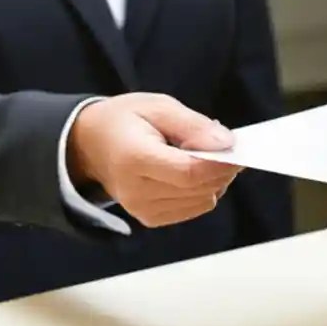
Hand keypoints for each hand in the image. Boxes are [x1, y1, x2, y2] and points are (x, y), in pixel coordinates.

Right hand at [66, 93, 242, 227]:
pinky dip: (203, 190)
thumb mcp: (159, 107)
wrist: (89, 145)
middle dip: (223, 169)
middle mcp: (136, 191)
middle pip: (198, 188)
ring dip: (215, 180)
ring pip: (201, 201)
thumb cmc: (125, 120)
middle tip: (229, 147)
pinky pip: (193, 208)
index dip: (220, 162)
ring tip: (206, 156)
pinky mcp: (150, 218)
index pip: (189, 172)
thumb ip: (194, 125)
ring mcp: (141, 209)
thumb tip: (227, 143)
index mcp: (135, 159)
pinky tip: (194, 171)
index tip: (237, 147)